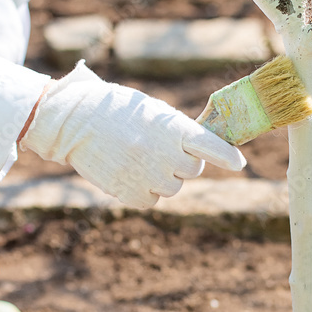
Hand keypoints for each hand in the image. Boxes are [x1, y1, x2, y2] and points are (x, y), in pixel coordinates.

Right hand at [19, 62, 245, 208]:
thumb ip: (177, 131)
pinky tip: (126, 172)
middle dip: (182, 163)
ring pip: (172, 188)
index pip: (210, 145)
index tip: (239, 164)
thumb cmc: (114, 110)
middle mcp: (164, 153)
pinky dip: (142, 191)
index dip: (227, 156)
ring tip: (137, 158)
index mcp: (172, 127)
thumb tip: (200, 150)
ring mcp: (147, 175)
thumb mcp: (151, 111)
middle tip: (160, 151)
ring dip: (161, 177)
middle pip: (192, 170)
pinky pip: (150, 201)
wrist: (72, 121)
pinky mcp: (130, 193)